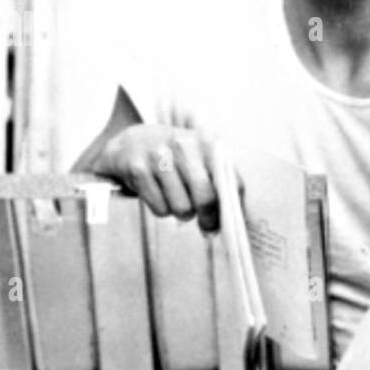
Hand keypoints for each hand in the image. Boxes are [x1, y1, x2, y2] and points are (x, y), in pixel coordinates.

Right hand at [97, 124, 222, 231]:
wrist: (133, 142)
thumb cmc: (177, 157)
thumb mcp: (203, 157)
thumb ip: (223, 179)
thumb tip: (237, 213)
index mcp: (207, 142)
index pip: (228, 181)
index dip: (229, 208)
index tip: (227, 223)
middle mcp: (184, 145)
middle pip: (205, 198)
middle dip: (208, 218)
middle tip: (207, 226)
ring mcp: (159, 156)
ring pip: (181, 208)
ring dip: (183, 213)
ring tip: (179, 201)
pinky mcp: (138, 169)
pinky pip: (160, 208)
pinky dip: (162, 209)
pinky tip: (160, 194)